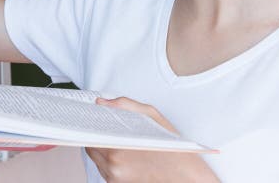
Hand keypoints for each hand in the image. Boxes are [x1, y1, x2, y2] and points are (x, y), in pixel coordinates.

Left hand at [85, 97, 219, 182]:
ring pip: (98, 161)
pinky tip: (125, 154)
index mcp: (117, 149)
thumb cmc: (175, 150)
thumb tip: (102, 103)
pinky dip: (111, 162)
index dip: (90, 126)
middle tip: (105, 127)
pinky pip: (107, 171)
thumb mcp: (153, 117)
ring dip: (103, 150)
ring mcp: (116, 179)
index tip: (91, 118)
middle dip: (97, 137)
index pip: (90, 135)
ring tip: (118, 141)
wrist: (189, 179)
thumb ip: (125, 106)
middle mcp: (113, 167)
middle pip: (91, 148)